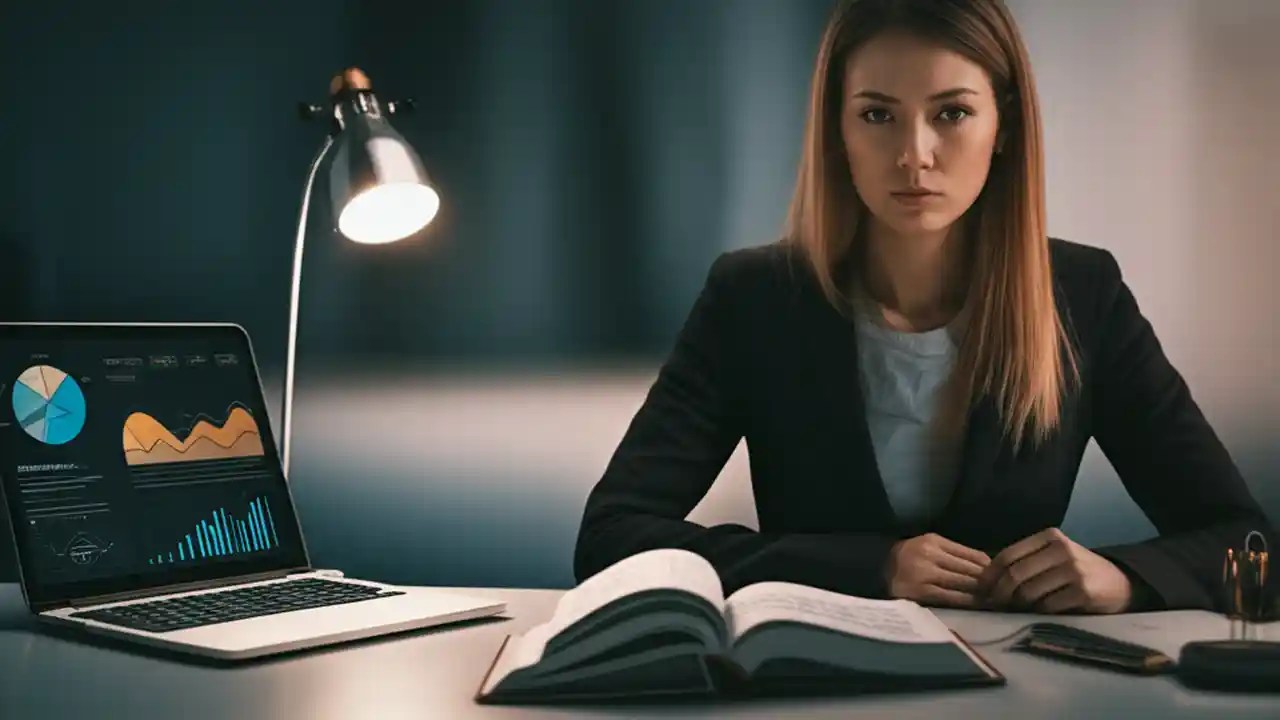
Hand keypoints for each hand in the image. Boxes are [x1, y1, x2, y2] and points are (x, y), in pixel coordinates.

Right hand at [884, 533, 990, 607]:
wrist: (876, 568)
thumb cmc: (909, 557)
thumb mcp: (929, 546)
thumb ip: (955, 553)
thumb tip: (988, 565)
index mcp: (934, 541)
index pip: (972, 554)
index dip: (989, 567)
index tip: (1000, 576)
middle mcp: (930, 555)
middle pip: (969, 570)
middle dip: (987, 581)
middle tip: (1002, 590)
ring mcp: (925, 574)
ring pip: (962, 583)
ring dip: (980, 592)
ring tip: (992, 598)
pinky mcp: (921, 592)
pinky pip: (950, 597)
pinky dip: (966, 601)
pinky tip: (976, 604)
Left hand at [978, 528, 1132, 613]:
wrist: (1120, 583)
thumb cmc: (1076, 571)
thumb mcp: (1052, 556)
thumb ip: (1025, 562)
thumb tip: (988, 583)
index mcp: (1049, 536)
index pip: (1008, 555)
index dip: (990, 575)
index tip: (981, 590)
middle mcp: (1062, 549)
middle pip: (1015, 574)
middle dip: (1000, 593)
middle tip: (995, 605)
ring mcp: (1074, 570)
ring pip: (1030, 592)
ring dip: (1019, 605)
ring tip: (1019, 608)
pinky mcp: (1084, 592)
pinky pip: (1048, 606)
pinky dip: (1039, 612)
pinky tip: (1042, 612)